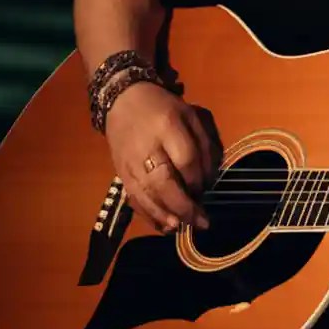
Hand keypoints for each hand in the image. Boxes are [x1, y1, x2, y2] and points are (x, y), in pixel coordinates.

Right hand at [104, 81, 217, 232]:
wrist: (124, 100)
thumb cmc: (164, 109)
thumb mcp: (192, 117)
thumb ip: (204, 146)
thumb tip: (208, 182)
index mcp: (168, 126)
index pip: (185, 160)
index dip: (198, 180)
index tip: (206, 190)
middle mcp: (146, 147)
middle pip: (162, 182)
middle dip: (183, 206)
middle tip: (201, 222)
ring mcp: (129, 163)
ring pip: (145, 195)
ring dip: (165, 216)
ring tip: (181, 228)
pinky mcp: (120, 173)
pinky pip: (133, 199)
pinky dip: (148, 215)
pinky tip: (164, 226)